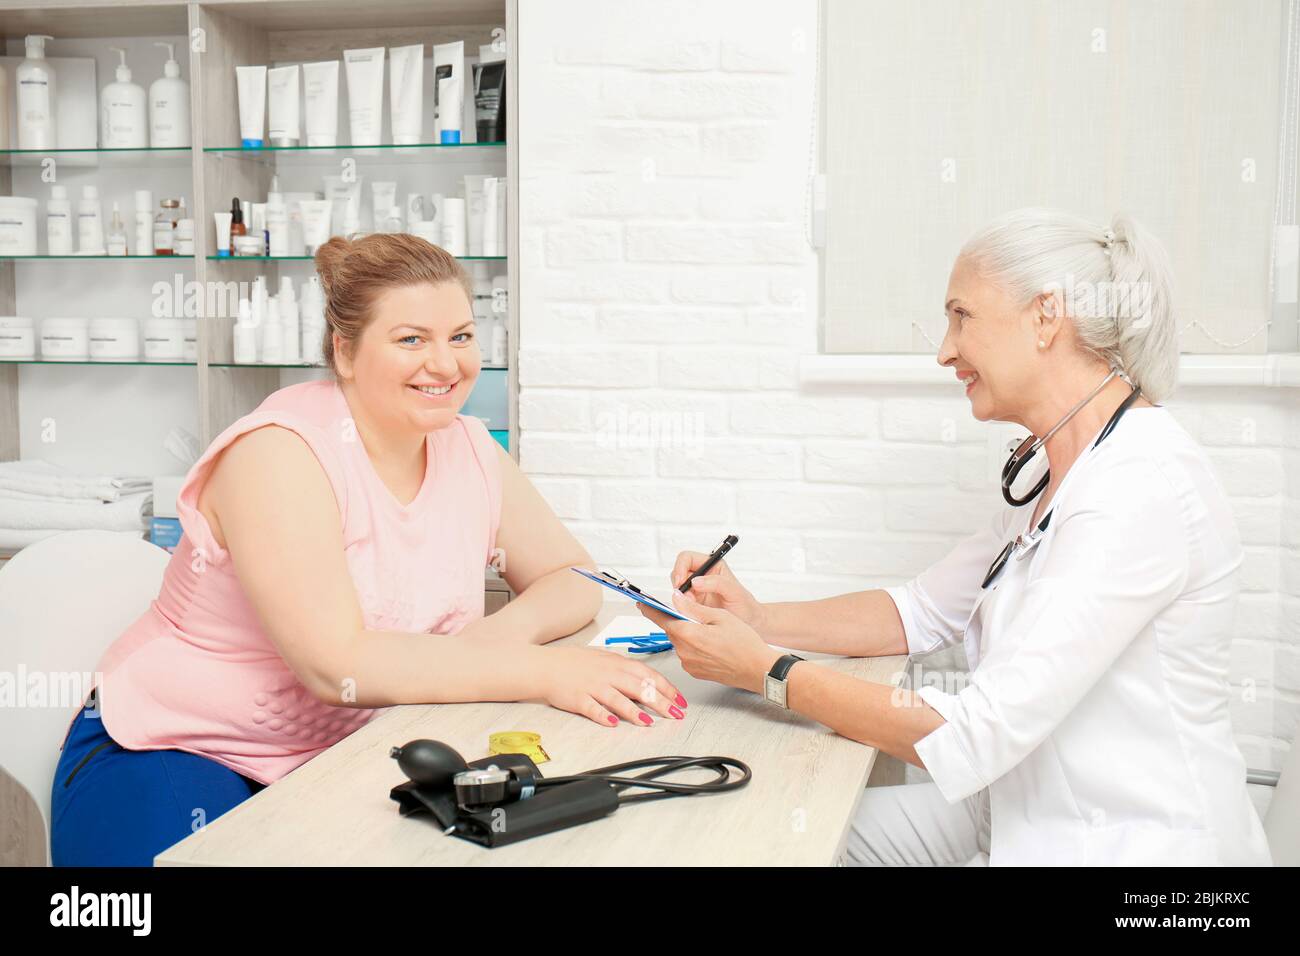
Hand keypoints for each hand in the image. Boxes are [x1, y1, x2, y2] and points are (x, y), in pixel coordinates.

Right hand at [536, 646, 687, 726]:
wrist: (546, 666)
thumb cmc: (576, 663)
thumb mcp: (606, 659)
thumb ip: (626, 670)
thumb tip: (648, 681)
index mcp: (618, 663)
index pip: (648, 675)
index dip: (667, 688)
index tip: (680, 700)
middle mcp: (608, 674)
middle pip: (639, 688)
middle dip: (660, 702)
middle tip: (675, 714)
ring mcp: (593, 686)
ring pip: (618, 698)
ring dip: (634, 711)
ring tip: (649, 721)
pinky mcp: (578, 699)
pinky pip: (592, 708)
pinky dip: (603, 716)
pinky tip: (613, 723)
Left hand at [639, 591, 780, 693]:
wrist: (757, 669)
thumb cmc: (744, 643)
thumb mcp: (720, 617)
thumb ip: (694, 608)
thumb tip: (676, 598)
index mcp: (688, 634)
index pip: (661, 619)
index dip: (650, 609)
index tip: (641, 603)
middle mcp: (684, 651)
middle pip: (672, 630)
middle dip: (679, 621)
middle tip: (696, 615)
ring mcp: (688, 664)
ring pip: (680, 642)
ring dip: (688, 634)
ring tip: (711, 633)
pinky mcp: (695, 672)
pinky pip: (687, 654)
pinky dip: (694, 646)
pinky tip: (711, 645)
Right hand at [669, 551, 766, 632]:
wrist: (749, 625)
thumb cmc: (746, 606)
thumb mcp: (735, 592)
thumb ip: (717, 583)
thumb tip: (695, 581)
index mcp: (712, 566)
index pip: (687, 558)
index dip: (680, 567)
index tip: (680, 582)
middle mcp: (701, 576)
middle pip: (678, 572)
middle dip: (679, 585)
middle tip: (686, 599)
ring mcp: (695, 591)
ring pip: (677, 589)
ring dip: (680, 598)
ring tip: (693, 608)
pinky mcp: (693, 605)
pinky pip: (679, 603)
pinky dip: (681, 607)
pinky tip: (692, 613)